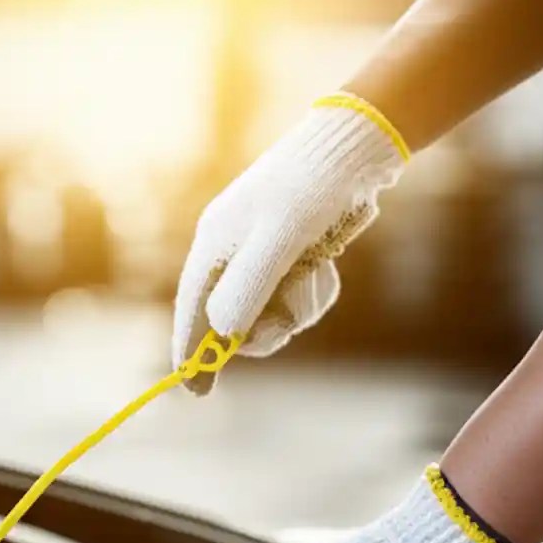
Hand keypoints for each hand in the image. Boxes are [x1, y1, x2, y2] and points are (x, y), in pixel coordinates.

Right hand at [172, 93, 407, 393]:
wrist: (351, 151)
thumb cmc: (310, 191)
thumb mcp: (279, 239)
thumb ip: (248, 286)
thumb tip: (223, 334)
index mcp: (214, 244)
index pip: (191, 309)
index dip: (191, 351)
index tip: (195, 391)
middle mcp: (231, 252)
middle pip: (234, 318)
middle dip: (264, 325)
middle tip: (288, 323)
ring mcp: (260, 255)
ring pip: (269, 310)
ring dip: (295, 305)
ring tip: (315, 274)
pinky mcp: (289, 256)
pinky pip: (292, 296)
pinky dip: (310, 292)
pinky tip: (323, 266)